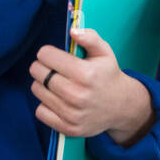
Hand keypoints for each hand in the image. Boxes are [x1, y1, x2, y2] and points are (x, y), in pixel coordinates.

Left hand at [30, 28, 154, 145]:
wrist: (122, 106)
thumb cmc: (108, 75)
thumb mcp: (105, 52)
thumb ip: (90, 37)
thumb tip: (73, 31)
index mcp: (86, 73)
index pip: (46, 56)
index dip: (47, 52)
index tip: (53, 55)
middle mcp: (77, 94)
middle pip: (38, 72)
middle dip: (42, 66)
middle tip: (52, 68)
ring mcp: (72, 113)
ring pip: (37, 90)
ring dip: (42, 84)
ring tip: (56, 82)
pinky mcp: (68, 128)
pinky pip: (40, 111)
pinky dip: (45, 103)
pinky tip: (57, 99)